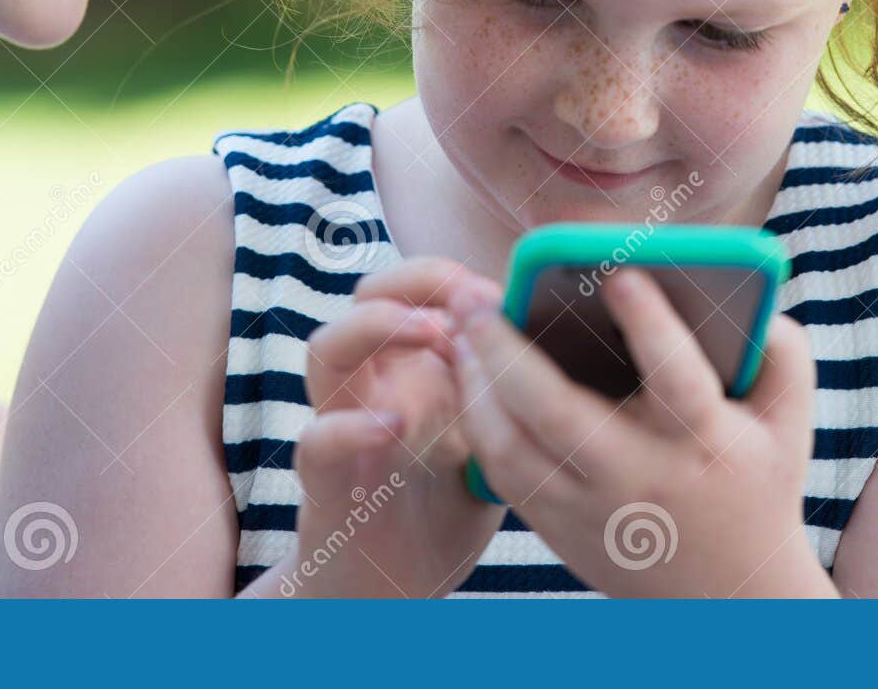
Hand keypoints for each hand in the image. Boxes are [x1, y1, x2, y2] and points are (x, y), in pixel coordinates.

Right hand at [268, 259, 504, 597]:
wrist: (386, 598)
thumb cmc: (437, 514)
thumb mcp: (487, 447)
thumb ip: (505, 402)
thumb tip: (560, 354)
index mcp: (410, 370)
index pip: (414, 290)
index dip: (451, 279)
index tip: (500, 291)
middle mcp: (369, 385)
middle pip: (365, 296)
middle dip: (413, 280)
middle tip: (467, 298)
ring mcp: (340, 427)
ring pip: (325, 348)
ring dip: (377, 327)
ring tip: (435, 334)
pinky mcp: (325, 481)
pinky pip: (317, 440)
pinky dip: (350, 426)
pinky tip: (395, 424)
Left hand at [450, 268, 836, 597]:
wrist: (725, 597)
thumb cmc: (755, 484)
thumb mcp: (789, 422)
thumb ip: (780, 351)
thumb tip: (743, 292)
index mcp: (704, 443)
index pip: (678, 381)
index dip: (650, 325)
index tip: (618, 271)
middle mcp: (639, 477)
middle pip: (557, 412)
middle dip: (506, 349)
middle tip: (474, 294)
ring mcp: (589, 506)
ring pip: (511, 443)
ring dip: (475, 381)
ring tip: (459, 324)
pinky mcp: (554, 524)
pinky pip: (499, 468)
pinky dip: (476, 416)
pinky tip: (467, 371)